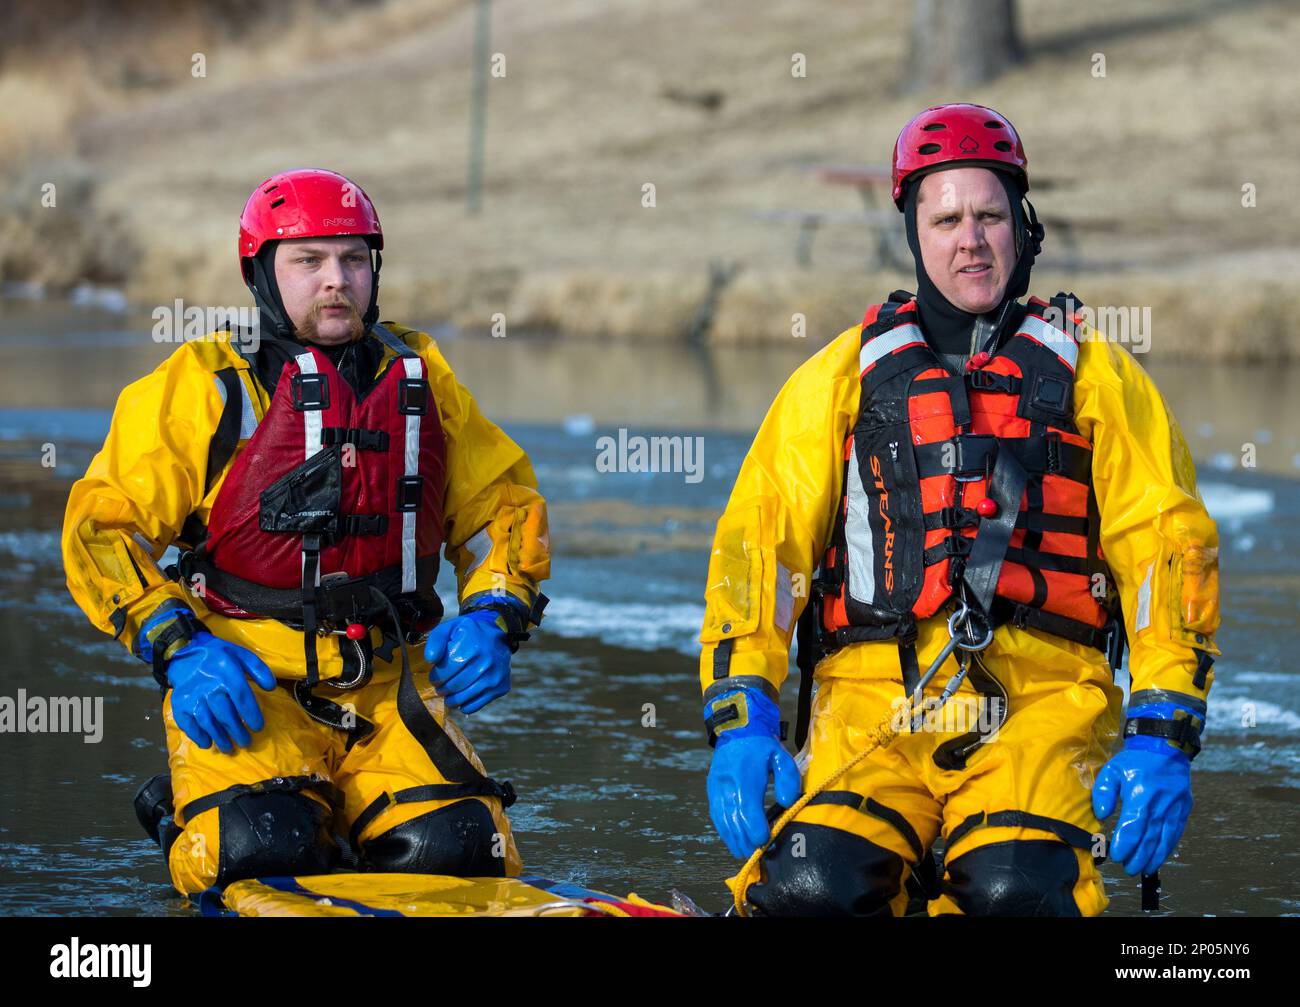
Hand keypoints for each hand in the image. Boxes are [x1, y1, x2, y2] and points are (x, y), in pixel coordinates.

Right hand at [166, 631, 275, 752]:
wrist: (185, 653)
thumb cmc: (218, 656)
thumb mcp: (241, 655)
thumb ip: (258, 669)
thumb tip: (271, 687)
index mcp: (226, 672)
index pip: (241, 697)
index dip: (251, 714)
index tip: (258, 727)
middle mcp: (208, 685)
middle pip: (225, 713)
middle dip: (237, 731)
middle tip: (246, 742)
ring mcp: (192, 696)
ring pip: (207, 721)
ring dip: (219, 737)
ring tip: (229, 748)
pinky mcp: (179, 704)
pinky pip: (188, 723)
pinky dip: (197, 735)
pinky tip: (207, 743)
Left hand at [423, 610, 511, 713]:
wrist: (498, 637)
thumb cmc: (469, 635)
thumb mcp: (450, 629)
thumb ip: (436, 641)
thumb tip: (430, 659)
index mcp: (473, 644)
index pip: (447, 670)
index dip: (436, 676)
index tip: (435, 677)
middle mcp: (487, 660)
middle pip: (455, 685)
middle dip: (442, 688)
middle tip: (440, 686)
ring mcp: (496, 675)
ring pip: (464, 698)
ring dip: (451, 699)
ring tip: (448, 693)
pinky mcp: (501, 687)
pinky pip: (475, 705)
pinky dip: (464, 705)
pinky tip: (461, 697)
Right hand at [705, 688, 801, 859]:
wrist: (737, 728)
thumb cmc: (762, 745)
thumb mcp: (781, 756)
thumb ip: (788, 779)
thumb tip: (787, 802)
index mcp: (745, 779)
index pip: (748, 812)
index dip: (757, 831)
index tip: (767, 840)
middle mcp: (727, 787)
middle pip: (734, 822)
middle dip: (746, 841)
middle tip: (759, 852)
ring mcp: (716, 789)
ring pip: (723, 822)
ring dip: (734, 840)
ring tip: (746, 852)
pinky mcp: (712, 791)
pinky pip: (716, 816)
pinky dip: (724, 831)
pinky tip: (733, 839)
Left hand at [1092, 736, 1191, 876]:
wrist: (1164, 746)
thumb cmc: (1134, 760)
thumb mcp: (1112, 770)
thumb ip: (1103, 792)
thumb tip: (1101, 814)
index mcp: (1141, 793)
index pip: (1133, 825)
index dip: (1126, 843)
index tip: (1117, 855)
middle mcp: (1160, 803)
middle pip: (1149, 836)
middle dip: (1138, 856)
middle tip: (1128, 869)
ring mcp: (1174, 807)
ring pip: (1165, 838)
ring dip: (1154, 856)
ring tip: (1143, 869)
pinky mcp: (1183, 808)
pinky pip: (1176, 832)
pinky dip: (1167, 846)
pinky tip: (1159, 857)